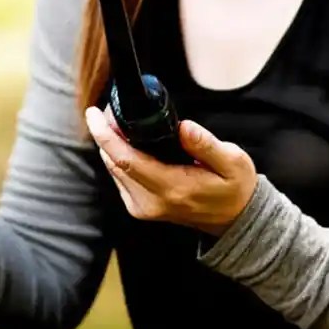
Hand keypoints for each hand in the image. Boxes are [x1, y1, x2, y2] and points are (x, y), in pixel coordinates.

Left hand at [84, 105, 257, 235]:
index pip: (126, 160)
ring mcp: (143, 208)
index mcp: (173, 188)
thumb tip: (184, 127)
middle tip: (110, 108)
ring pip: (114, 169)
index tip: (94, 113)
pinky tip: (126, 142)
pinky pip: (120, 177)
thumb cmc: (234, 187)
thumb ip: (207, 145)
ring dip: (111, 144)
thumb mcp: (233, 162)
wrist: (234, 219)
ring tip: (118, 120)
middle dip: (106, 134)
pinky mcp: (140, 208)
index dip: (105, 135)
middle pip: (114, 163)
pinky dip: (118, 157)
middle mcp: (151, 202)